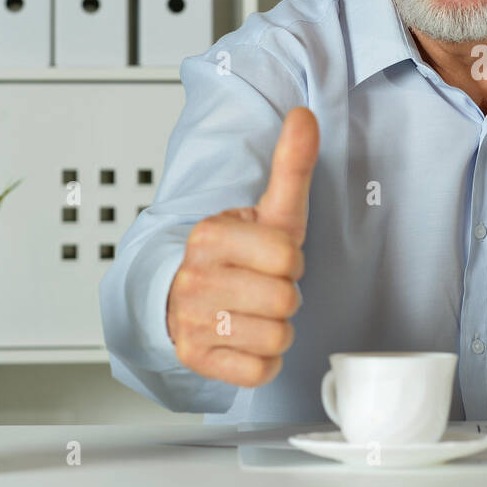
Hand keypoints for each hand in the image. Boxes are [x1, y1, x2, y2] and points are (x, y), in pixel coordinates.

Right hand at [167, 107, 318, 386]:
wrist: (182, 294)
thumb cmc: (237, 253)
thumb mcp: (269, 209)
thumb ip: (291, 164)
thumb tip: (304, 116)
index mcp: (210, 235)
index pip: (287, 256)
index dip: (291, 260)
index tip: (272, 258)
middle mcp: (195, 278)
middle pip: (285, 299)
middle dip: (285, 296)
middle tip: (264, 286)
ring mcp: (191, 321)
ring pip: (275, 337)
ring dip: (277, 328)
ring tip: (255, 311)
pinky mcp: (196, 359)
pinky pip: (259, 371)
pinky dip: (263, 360)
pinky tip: (247, 338)